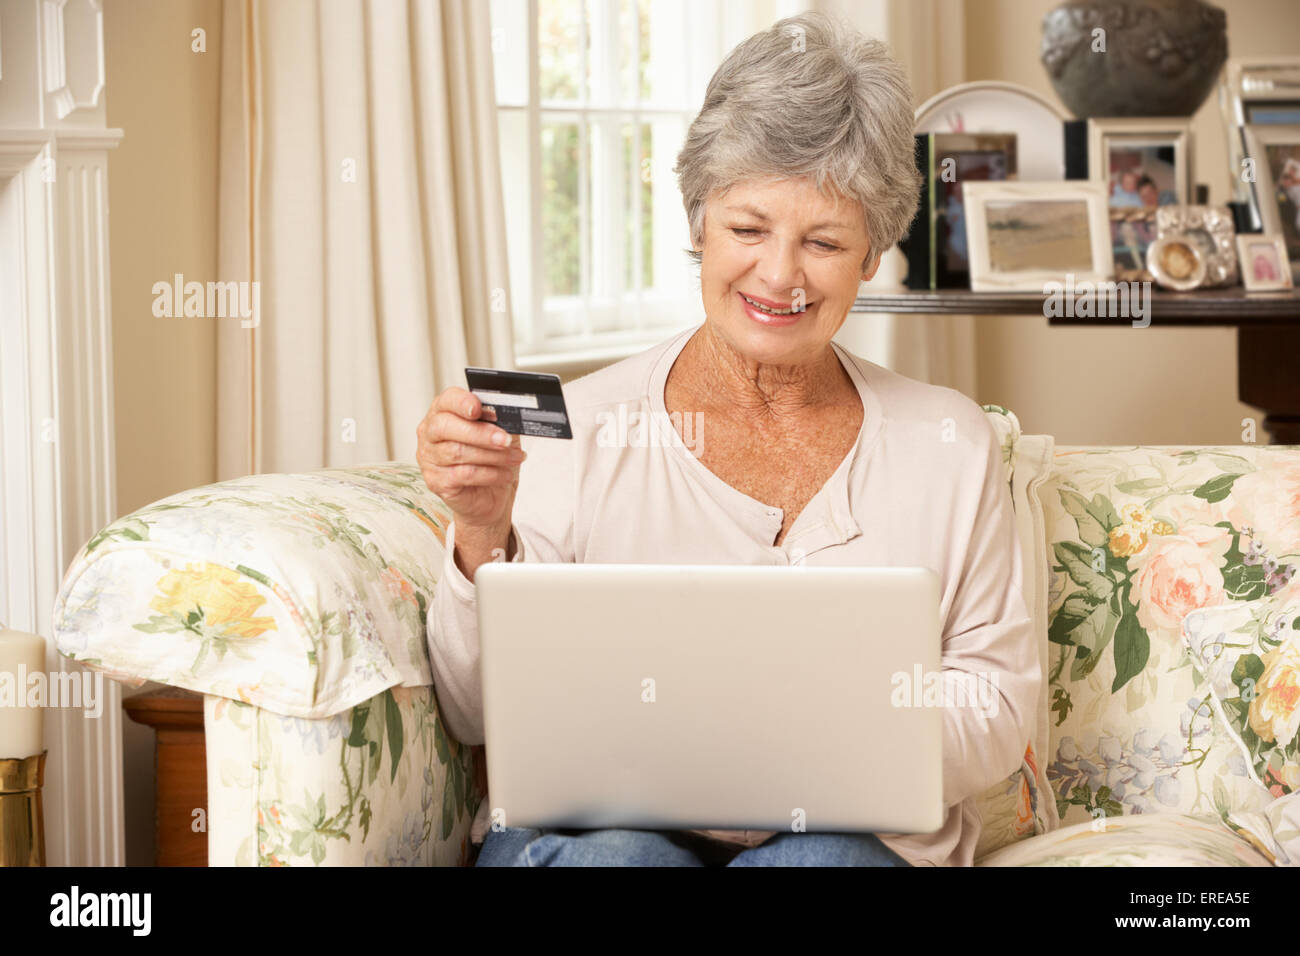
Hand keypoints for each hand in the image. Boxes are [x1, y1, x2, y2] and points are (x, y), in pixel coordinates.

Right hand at [417, 388, 524, 570]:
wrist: (491, 499)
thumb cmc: (495, 459)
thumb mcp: (503, 434)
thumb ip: (502, 420)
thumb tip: (513, 413)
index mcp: (444, 413)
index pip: (446, 400)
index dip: (461, 402)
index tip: (479, 406)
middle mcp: (430, 434)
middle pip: (449, 428)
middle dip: (482, 433)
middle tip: (506, 438)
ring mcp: (429, 460)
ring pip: (457, 453)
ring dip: (490, 455)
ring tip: (514, 457)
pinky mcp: (436, 483)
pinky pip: (461, 476)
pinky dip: (487, 474)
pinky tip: (505, 472)